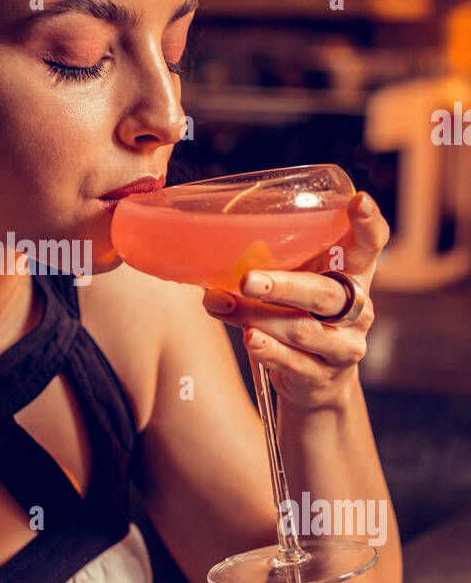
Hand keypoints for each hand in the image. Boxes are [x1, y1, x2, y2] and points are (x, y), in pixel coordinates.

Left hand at [202, 191, 390, 411]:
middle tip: (248, 280)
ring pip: (301, 329)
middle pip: (325, 294)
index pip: (370, 245)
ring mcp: (344, 345)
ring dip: (256, 317)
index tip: (358, 201)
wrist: (317, 381)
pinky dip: (268, 350)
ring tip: (220, 306)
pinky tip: (248, 339)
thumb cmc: (301, 314)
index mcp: (355, 274)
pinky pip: (294, 362)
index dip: (368, 224)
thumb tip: (213, 247)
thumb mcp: (298, 283)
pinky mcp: (324, 375)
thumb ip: (275, 264)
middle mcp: (358, 309)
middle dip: (284, 286)